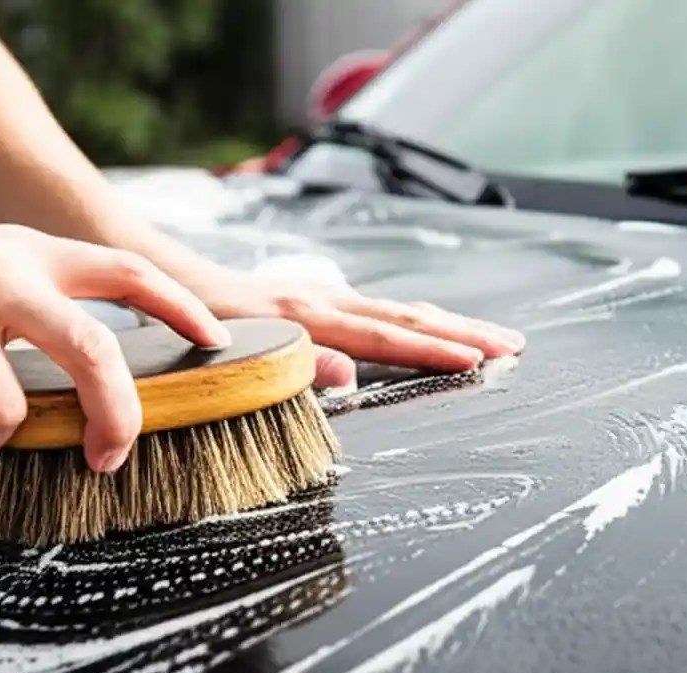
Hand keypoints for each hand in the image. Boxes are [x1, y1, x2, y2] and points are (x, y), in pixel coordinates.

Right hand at [0, 226, 229, 471]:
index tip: (217, 339)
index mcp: (26, 251)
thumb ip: (32, 314)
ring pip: (12, 410)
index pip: (126, 270)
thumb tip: (93, 384)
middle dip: (117, 412)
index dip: (179, 306)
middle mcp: (1, 268)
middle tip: (112, 454)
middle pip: (94, 349)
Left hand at [145, 247, 525, 387]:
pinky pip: (382, 310)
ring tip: (495, 339)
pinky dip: (419, 320)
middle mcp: (325, 300)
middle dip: (464, 332)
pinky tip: (436, 328)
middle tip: (514, 346)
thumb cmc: (198, 327)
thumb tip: (349, 376)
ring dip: (450, 325)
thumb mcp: (234, 353)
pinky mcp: (322, 299)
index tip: (477, 361)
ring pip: (400, 310)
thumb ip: (293, 365)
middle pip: (408, 317)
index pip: (385, 338)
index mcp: (309, 317)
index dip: (433, 351)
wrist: (172, 281)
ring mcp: (326, 296)